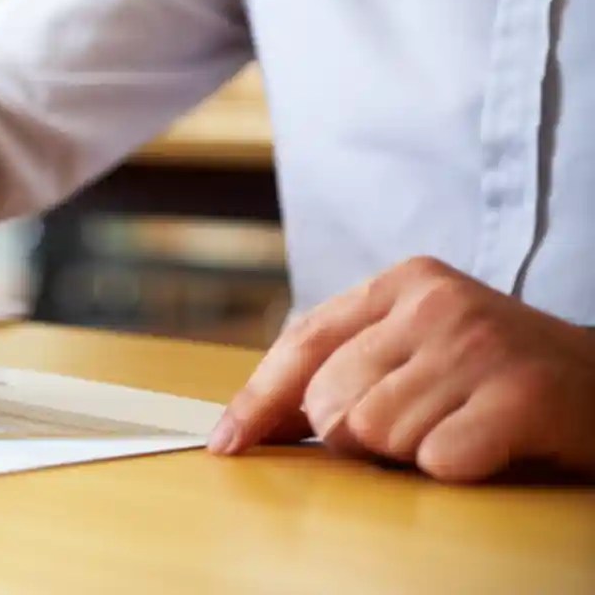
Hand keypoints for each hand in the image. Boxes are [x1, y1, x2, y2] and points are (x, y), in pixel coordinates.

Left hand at [210, 256, 594, 481]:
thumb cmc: (498, 376)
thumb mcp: (420, 347)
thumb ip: (343, 367)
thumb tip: (252, 421)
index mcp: (404, 282)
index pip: (302, 343)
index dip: (258, 400)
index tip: (228, 442)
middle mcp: (437, 302)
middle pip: (330, 400)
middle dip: (355, 435)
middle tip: (416, 424)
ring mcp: (479, 344)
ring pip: (374, 433)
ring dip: (407, 451)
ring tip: (455, 427)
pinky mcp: (519, 394)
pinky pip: (435, 459)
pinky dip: (453, 466)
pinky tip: (483, 445)